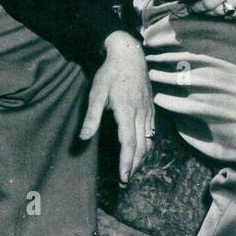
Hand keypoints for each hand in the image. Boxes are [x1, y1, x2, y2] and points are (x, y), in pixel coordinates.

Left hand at [80, 32, 154, 184]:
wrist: (129, 55)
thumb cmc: (110, 73)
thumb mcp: (96, 93)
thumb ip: (91, 117)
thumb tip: (83, 138)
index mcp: (126, 111)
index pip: (128, 143)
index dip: (126, 162)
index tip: (123, 177)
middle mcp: (141, 114)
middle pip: (141, 146)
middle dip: (134, 165)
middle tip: (126, 180)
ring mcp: (148, 111)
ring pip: (149, 140)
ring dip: (142, 158)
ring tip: (132, 170)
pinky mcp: (151, 108)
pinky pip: (152, 132)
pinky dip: (148, 145)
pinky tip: (142, 151)